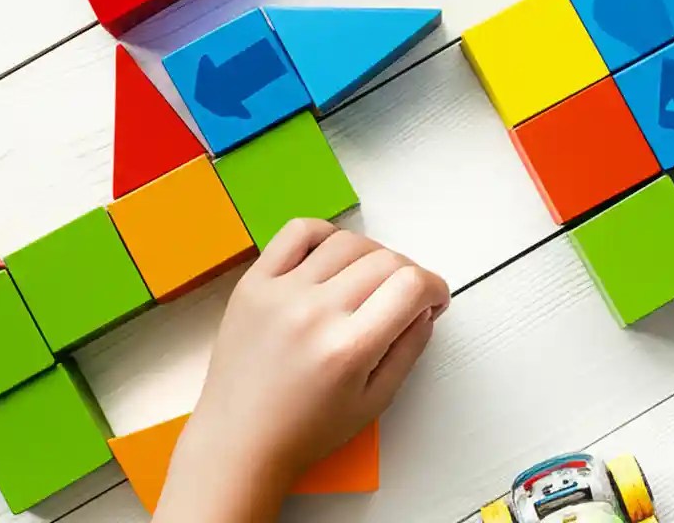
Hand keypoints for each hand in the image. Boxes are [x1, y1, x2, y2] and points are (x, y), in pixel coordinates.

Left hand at [156, 219, 449, 521]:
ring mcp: (280, 292)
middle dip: (409, 275)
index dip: (435, 288)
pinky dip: (325, 234)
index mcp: (349, 348)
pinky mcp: (253, 283)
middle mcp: (315, 312)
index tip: (433, 300)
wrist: (238, 441)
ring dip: (372, 255)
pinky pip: (297, 232)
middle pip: (385, 260)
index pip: (411, 285)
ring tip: (368, 282)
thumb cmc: (305, 431)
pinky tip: (332, 258)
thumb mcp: (374, 402)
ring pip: (347, 242)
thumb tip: (424, 307)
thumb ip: (408, 350)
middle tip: (404, 299)